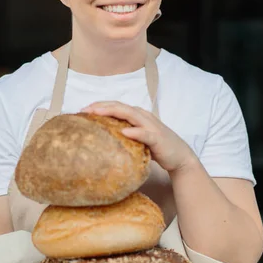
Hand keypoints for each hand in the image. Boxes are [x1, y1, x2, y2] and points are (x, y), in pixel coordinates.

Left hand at [81, 101, 196, 173]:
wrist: (179, 157)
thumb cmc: (156, 148)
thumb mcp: (137, 139)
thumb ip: (123, 134)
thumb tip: (101, 138)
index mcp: (137, 116)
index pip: (116, 106)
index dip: (100, 105)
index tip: (82, 110)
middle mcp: (143, 117)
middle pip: (120, 107)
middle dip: (101, 106)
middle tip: (84, 110)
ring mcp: (151, 126)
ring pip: (130, 114)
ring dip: (113, 112)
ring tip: (97, 113)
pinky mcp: (157, 138)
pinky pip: (145, 133)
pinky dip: (135, 131)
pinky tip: (124, 132)